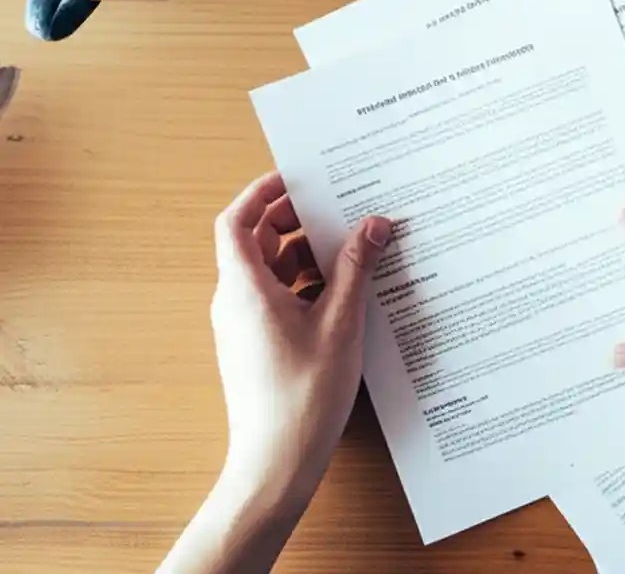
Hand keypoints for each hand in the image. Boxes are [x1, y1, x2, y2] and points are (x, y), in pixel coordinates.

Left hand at [210, 172, 390, 498]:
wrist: (276, 462)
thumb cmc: (303, 397)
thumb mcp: (341, 323)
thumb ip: (356, 269)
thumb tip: (372, 225)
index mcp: (245, 288)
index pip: (237, 220)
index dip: (263, 192)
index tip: (297, 177)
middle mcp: (236, 302)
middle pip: (255, 242)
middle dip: (293, 220)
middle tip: (335, 208)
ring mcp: (244, 326)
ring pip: (269, 272)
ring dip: (305, 254)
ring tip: (351, 249)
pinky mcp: (258, 346)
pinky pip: (277, 299)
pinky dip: (306, 285)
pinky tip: (344, 293)